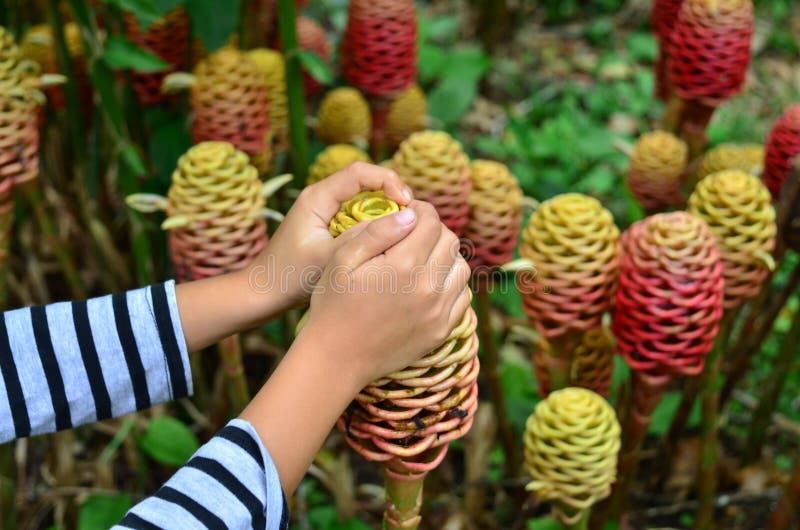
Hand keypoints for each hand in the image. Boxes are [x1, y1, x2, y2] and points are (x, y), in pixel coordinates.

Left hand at [244, 162, 411, 312]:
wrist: (264, 295)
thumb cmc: (290, 278)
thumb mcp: (331, 258)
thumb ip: (365, 238)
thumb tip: (403, 221)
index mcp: (317, 197)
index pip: (361, 172)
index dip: (389, 182)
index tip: (407, 204)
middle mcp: (322, 198)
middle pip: (367, 183)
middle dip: (394, 197)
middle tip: (413, 219)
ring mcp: (326, 213)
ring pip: (366, 201)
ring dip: (388, 213)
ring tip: (406, 232)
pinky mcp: (330, 228)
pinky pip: (361, 219)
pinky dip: (377, 227)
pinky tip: (390, 245)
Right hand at [296, 200, 471, 388]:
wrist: (337, 358)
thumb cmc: (333, 304)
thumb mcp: (343, 259)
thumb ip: (377, 231)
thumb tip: (410, 214)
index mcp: (403, 265)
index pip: (430, 222)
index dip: (420, 210)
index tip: (407, 212)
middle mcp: (428, 287)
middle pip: (450, 241)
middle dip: (434, 230)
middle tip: (413, 232)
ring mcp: (439, 311)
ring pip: (461, 267)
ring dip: (446, 255)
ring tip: (422, 257)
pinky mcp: (441, 330)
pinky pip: (462, 296)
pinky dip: (451, 283)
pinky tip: (429, 283)